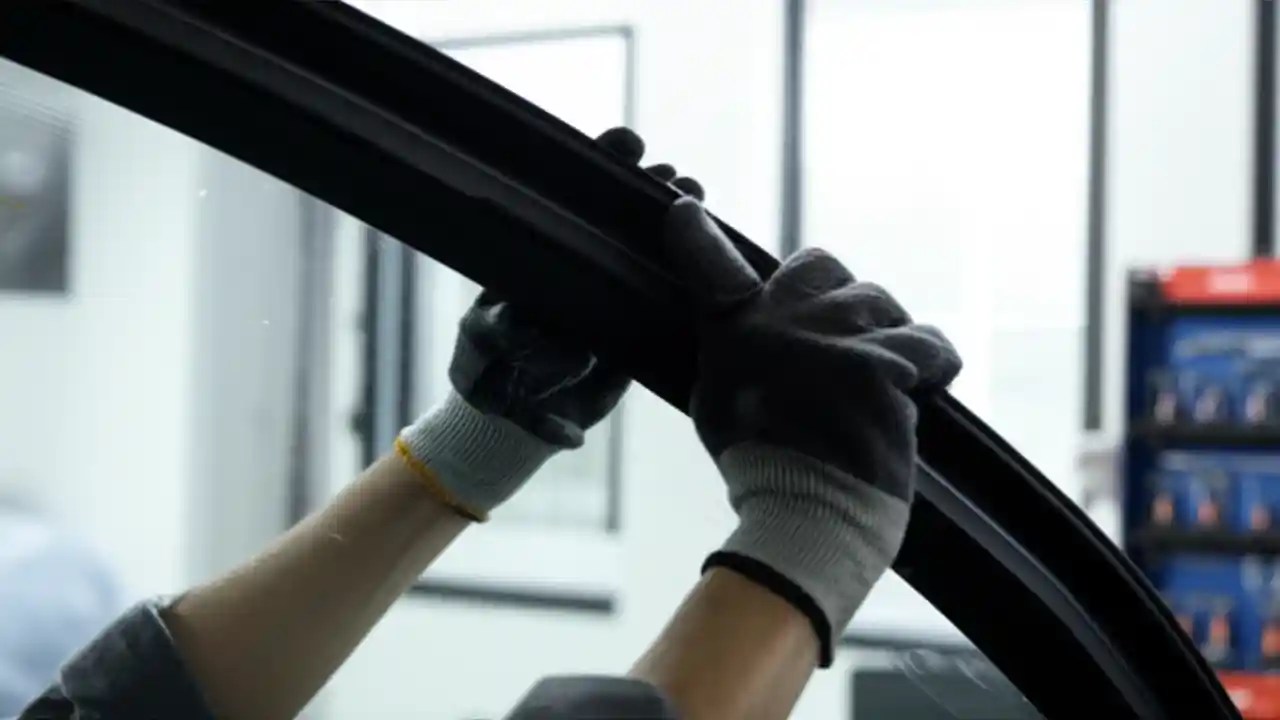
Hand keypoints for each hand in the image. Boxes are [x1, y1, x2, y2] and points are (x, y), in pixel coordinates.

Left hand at [396, 128, 702, 520]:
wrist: (516, 421)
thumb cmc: (490, 380)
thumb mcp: (487, 354)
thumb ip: (505, 337)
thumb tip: (531, 327)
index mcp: (537, 258)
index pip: (571, 195)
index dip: (600, 163)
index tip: (627, 145)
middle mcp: (575, 266)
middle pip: (617, 211)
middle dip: (646, 187)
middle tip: (673, 178)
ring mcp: (606, 292)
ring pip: (645, 243)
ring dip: (673, 216)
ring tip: (698, 194)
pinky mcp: (632, 324)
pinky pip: (664, 289)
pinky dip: (688, 267)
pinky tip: (716, 246)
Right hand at [662, 197, 960, 666]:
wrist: (809, 522)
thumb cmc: (768, 473)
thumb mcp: (723, 408)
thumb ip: (736, 352)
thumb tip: (753, 329)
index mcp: (734, 337)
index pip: (710, 273)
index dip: (696, 238)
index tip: (685, 211)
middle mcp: (777, 325)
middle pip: (824, 268)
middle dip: (844, 299)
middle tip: (851, 350)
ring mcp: (830, 340)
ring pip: (883, 304)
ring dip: (890, 340)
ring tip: (883, 391)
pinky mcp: (880, 365)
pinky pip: (930, 345)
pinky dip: (933, 368)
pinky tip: (919, 396)